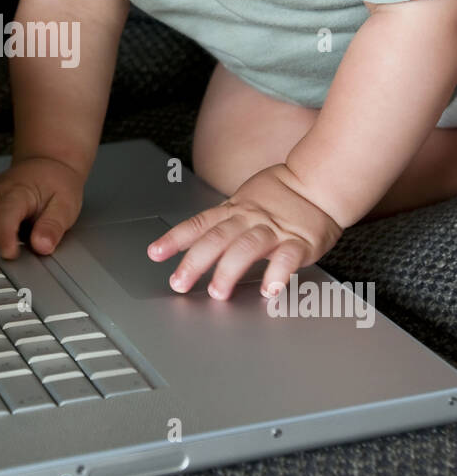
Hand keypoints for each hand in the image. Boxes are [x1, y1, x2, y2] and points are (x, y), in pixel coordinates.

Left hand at [147, 163, 343, 300]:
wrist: (320, 184)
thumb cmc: (281, 197)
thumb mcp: (244, 202)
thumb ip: (223, 222)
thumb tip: (192, 242)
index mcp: (234, 210)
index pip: (199, 224)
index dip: (175, 238)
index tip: (155, 253)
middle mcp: (250, 219)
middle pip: (217, 238)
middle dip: (195, 261)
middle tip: (180, 282)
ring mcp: (275, 230)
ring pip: (247, 247)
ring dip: (229, 269)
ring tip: (217, 291)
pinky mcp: (300, 242)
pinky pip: (287, 258)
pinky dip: (277, 273)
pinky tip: (268, 290)